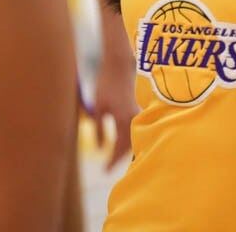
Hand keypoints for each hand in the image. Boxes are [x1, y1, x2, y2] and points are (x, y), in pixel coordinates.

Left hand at [91, 34, 137, 168]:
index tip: (104, 171)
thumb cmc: (106, 83)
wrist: (119, 63)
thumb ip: (99, 128)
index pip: (119, 148)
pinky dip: (129, 138)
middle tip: (108, 169)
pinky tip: (122, 142)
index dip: (112, 161)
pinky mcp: (136, 109)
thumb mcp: (98, 107)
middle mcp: (133, 118)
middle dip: (119, 159)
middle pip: (129, 146)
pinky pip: (135, 129)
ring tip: (115, 159)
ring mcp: (137, 113)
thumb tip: (100, 148)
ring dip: (125, 150)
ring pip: (133, 138)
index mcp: (123, 119)